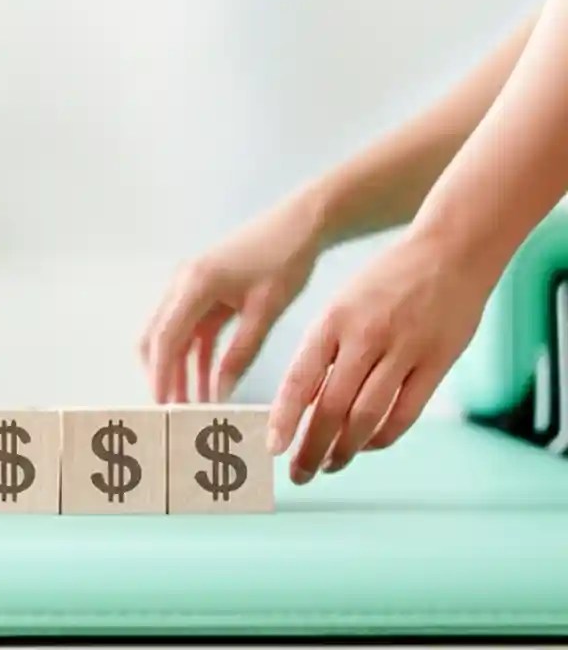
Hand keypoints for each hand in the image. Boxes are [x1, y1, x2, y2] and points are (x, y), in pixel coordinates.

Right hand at [141, 201, 320, 402]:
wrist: (301, 222)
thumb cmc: (286, 259)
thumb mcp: (265, 310)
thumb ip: (240, 353)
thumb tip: (220, 392)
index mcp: (194, 284)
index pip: (165, 339)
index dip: (161, 375)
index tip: (163, 406)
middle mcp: (182, 283)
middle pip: (157, 338)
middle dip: (163, 375)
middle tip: (173, 411)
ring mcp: (190, 285)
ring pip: (172, 336)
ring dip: (179, 368)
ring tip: (192, 404)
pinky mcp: (204, 290)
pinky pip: (191, 329)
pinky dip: (195, 355)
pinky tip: (207, 382)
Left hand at [271, 230, 487, 482]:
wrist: (450, 249)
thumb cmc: (386, 282)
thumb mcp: (342, 305)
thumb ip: (324, 351)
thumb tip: (301, 405)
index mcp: (332, 321)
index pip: (300, 380)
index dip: (284, 419)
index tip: (273, 449)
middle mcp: (365, 337)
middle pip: (331, 408)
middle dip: (311, 448)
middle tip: (299, 474)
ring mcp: (404, 350)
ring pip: (367, 417)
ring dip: (345, 450)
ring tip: (329, 465)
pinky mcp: (437, 362)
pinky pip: (405, 413)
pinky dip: (383, 437)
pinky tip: (367, 446)